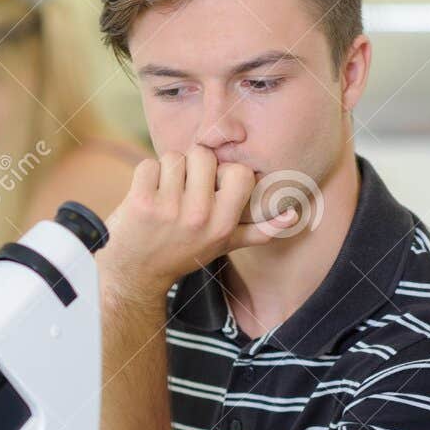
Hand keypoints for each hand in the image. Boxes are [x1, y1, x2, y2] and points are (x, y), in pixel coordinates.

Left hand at [100, 145, 300, 296]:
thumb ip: (259, 230)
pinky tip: (146, 198)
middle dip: (192, 167)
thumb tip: (294, 216)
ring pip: (174, 158)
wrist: (136, 274)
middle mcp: (200, 216)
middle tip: (182, 192)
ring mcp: (170, 209)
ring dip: (167, 172)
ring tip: (164, 196)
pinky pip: (149, 165)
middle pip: (203, 155)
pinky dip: (145, 176)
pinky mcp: (142, 202)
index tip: (210, 190)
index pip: (239, 172)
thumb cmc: (182, 252)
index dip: (223, 174)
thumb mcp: (223, 244)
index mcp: (223, 223)